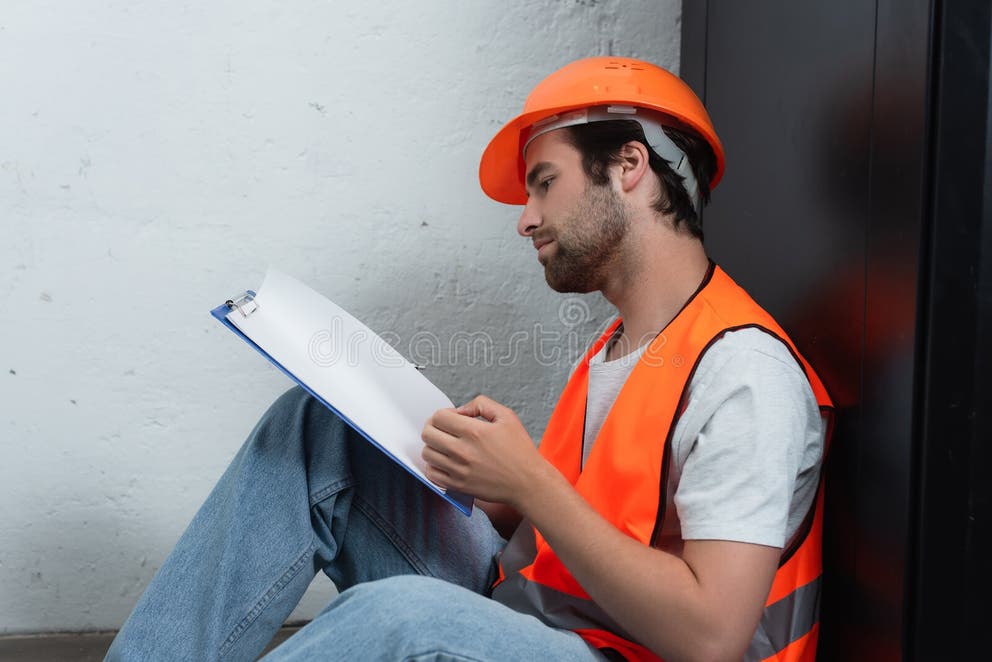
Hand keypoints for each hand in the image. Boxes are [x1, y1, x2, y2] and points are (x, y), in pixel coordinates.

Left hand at [421, 395, 545, 505]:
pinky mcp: (458, 486)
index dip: (442, 414)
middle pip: (428, 434)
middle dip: (433, 427)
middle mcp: (463, 451)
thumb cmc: (520, 451)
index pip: (438, 417)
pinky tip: (445, 462)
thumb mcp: (507, 416)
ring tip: (446, 446)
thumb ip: (481, 404)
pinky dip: (434, 466)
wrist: (528, 482)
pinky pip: (431, 475)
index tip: (451, 418)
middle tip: (444, 430)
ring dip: (433, 446)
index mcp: (474, 431)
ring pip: (427, 454)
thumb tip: (461, 410)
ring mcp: (459, 470)